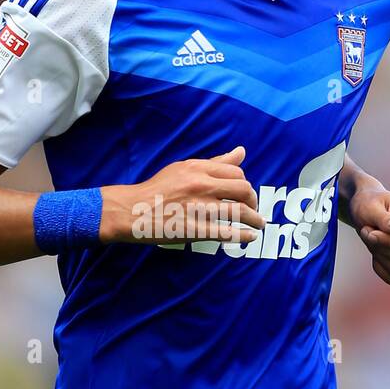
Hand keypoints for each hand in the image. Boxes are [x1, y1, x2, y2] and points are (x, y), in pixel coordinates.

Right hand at [100, 146, 264, 245]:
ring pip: (239, 212)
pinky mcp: (194, 229)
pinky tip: (249, 237)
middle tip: (253, 209)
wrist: (131, 210)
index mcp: (198, 169)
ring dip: (255, 220)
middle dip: (253, 201)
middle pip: (243, 191)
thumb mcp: (183, 169)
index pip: (236, 174)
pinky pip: (227, 232)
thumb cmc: (156, 189)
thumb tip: (241, 151)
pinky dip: (243, 235)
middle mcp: (201, 186)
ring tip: (258, 225)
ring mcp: (198, 208)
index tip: (245, 194)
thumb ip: (214, 162)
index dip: (245, 185)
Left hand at [348, 185, 389, 285]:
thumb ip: (384, 218)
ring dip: (378, 256)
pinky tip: (375, 255)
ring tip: (372, 239)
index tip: (370, 232)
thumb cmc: (368, 205)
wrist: (365, 212)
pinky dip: (380, 269)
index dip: (388, 239)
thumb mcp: (370, 207)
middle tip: (367, 232)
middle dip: (379, 247)